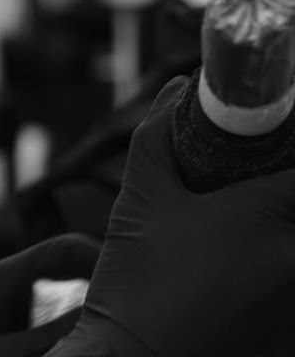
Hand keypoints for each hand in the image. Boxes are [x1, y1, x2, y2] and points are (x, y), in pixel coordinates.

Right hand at [50, 78, 294, 356]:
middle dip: (283, 188)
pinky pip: (291, 291)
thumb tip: (177, 87)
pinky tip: (242, 270)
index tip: (279, 138)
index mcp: (267, 214)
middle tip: (258, 179)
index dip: (292, 145)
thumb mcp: (141, 194)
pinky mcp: (290, 335)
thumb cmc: (139, 272)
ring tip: (240, 231)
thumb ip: (158, 132)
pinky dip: (277, 271)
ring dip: (281, 229)